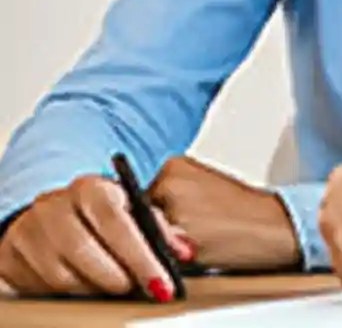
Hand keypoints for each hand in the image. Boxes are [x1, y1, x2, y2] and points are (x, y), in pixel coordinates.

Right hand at [0, 175, 191, 299]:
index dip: (141, 256)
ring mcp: (28, 230)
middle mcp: (54, 205)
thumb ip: (161, 229)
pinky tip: (87, 287)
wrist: (56, 212)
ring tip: (114, 287)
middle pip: (84, 251)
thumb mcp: (134, 211)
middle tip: (138, 291)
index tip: (162, 285)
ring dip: (93, 289)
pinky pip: (40, 288)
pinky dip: (68, 294)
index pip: (116, 221)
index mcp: (90, 188)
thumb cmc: (103, 214)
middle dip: (117, 278)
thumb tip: (185, 252)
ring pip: (62, 276)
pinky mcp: (9, 255)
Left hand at [149, 156, 299, 271]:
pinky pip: (161, 254)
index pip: (142, 197)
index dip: (159, 217)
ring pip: (149, 237)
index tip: (184, 223)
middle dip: (160, 230)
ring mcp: (171, 209)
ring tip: (200, 242)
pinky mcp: (178, 236)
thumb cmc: (246, 212)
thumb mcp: (205, 189)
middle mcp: (168, 182)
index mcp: (174, 166)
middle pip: (141, 216)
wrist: (277, 226)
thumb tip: (143, 220)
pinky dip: (174, 259)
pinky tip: (199, 252)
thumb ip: (173, 197)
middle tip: (194, 233)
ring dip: (166, 246)